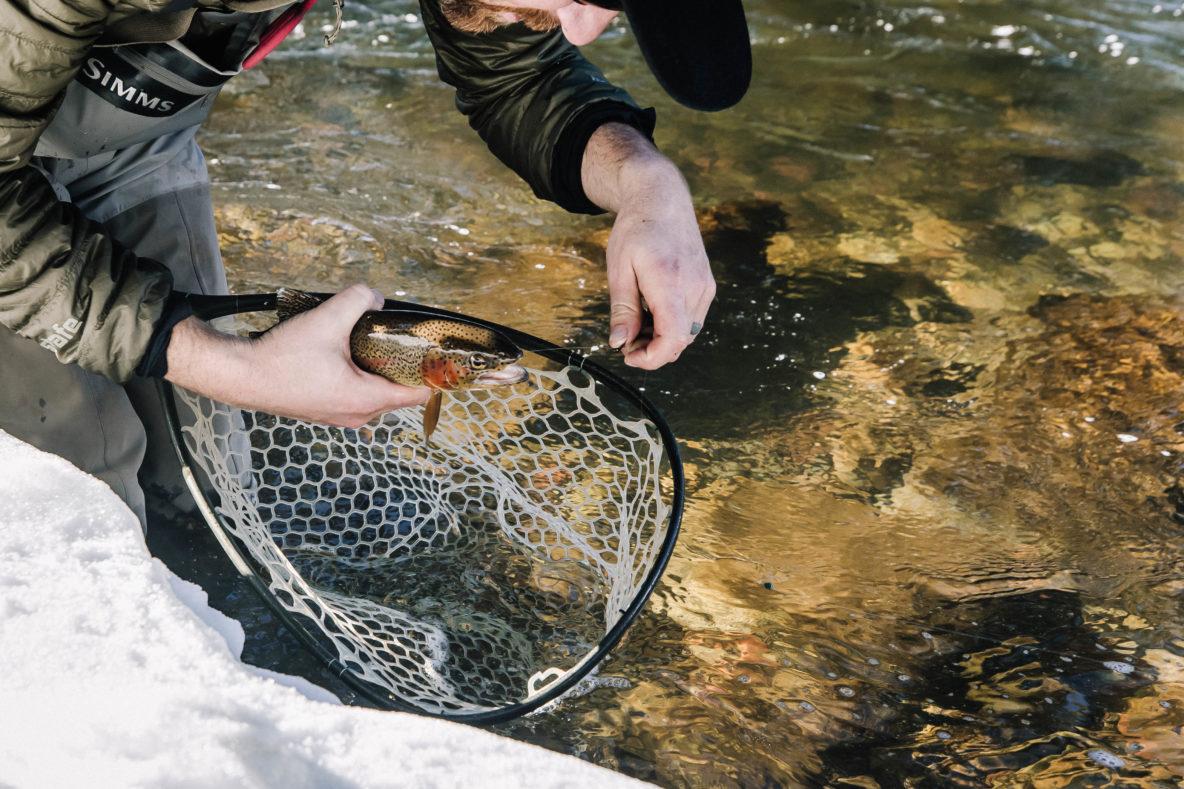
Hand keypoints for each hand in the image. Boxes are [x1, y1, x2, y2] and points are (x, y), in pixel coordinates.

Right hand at [166, 283, 429, 426]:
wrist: (238, 376)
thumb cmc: (281, 357)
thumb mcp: (327, 320)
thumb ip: (359, 300)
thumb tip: (377, 297)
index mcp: (366, 400)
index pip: (419, 393)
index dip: (429, 371)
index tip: (431, 350)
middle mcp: (357, 416)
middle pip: (398, 392)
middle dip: (403, 366)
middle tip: (398, 338)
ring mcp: (339, 417)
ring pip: (375, 394)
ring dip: (378, 371)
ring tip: (369, 343)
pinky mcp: (322, 411)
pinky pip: (355, 395)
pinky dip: (358, 377)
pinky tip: (346, 354)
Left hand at [581, 123, 714, 368]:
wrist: (662, 199)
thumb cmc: (636, 230)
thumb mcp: (619, 269)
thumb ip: (622, 309)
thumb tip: (619, 343)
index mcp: (670, 282)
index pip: (673, 338)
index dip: (651, 358)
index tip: (629, 356)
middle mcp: (695, 287)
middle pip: (680, 341)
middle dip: (653, 351)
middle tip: (626, 340)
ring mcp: (705, 287)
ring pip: (688, 334)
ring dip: (662, 339)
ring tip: (636, 323)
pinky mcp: (708, 286)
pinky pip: (692, 319)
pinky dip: (672, 326)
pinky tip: (652, 313)